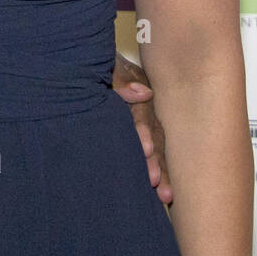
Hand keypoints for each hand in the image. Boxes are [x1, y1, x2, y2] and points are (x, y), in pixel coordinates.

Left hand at [111, 52, 171, 204]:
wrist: (90, 59)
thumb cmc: (96, 65)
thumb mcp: (106, 69)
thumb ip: (121, 81)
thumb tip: (145, 93)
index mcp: (138, 89)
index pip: (142, 113)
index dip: (144, 131)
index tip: (146, 151)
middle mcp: (146, 105)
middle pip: (154, 135)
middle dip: (157, 161)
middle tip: (157, 184)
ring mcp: (145, 118)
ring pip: (157, 147)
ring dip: (162, 171)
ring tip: (166, 196)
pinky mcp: (141, 130)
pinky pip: (152, 152)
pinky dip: (157, 170)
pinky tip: (162, 194)